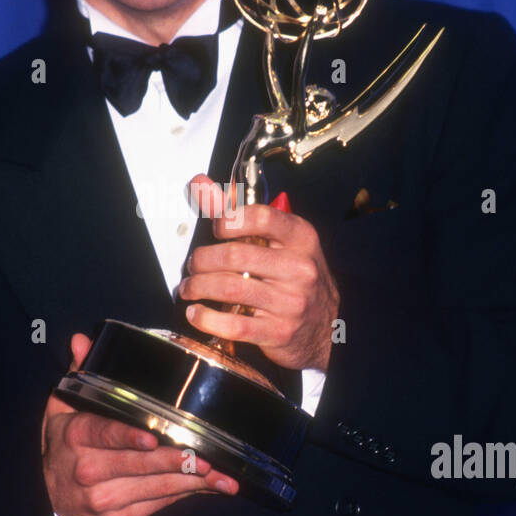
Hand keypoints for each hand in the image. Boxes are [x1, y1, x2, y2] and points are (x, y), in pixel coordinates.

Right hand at [41, 333, 239, 515]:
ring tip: (222, 476)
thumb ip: (78, 374)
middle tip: (210, 457)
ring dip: (193, 481)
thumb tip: (83, 340)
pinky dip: (186, 495)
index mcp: (75, 436)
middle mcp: (87, 470)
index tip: (153, 438)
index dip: (129, 438)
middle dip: (178, 461)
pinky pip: (159, 504)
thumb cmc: (65, 448)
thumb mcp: (63, 409)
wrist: (52, 507)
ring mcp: (104, 498)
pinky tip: (208, 487)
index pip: (104, 434)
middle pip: (140, 464)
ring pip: (156, 487)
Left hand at [178, 174, 339, 372]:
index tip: (216, 228)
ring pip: (230, 288)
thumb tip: (200, 184)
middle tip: (193, 265)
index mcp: (301, 238)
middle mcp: (300, 268)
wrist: (326, 325)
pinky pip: (234, 325)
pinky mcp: (279, 331)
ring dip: (198, 287)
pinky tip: (197, 313)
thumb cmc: (296, 277)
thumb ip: (236, 212)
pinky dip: (206, 319)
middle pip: (236, 255)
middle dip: (202, 259)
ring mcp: (291, 302)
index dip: (229, 219)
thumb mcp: (278, 240)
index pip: (262, 217)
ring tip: (190, 288)